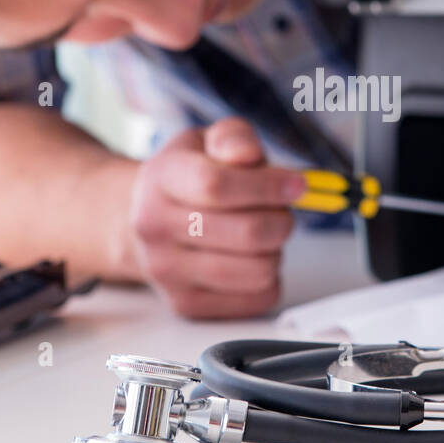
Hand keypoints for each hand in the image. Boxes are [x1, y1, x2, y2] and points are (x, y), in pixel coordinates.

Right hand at [126, 117, 305, 317]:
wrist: (146, 221)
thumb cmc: (190, 177)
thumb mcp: (207, 141)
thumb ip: (234, 138)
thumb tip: (249, 156)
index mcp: (161, 178)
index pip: (217, 186)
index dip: (268, 186)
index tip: (297, 185)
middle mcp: (154, 227)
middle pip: (247, 233)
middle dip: (282, 220)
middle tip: (282, 212)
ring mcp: (165, 271)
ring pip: (257, 271)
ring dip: (276, 251)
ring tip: (264, 237)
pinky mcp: (185, 304)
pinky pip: (257, 299)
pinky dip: (269, 280)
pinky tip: (250, 260)